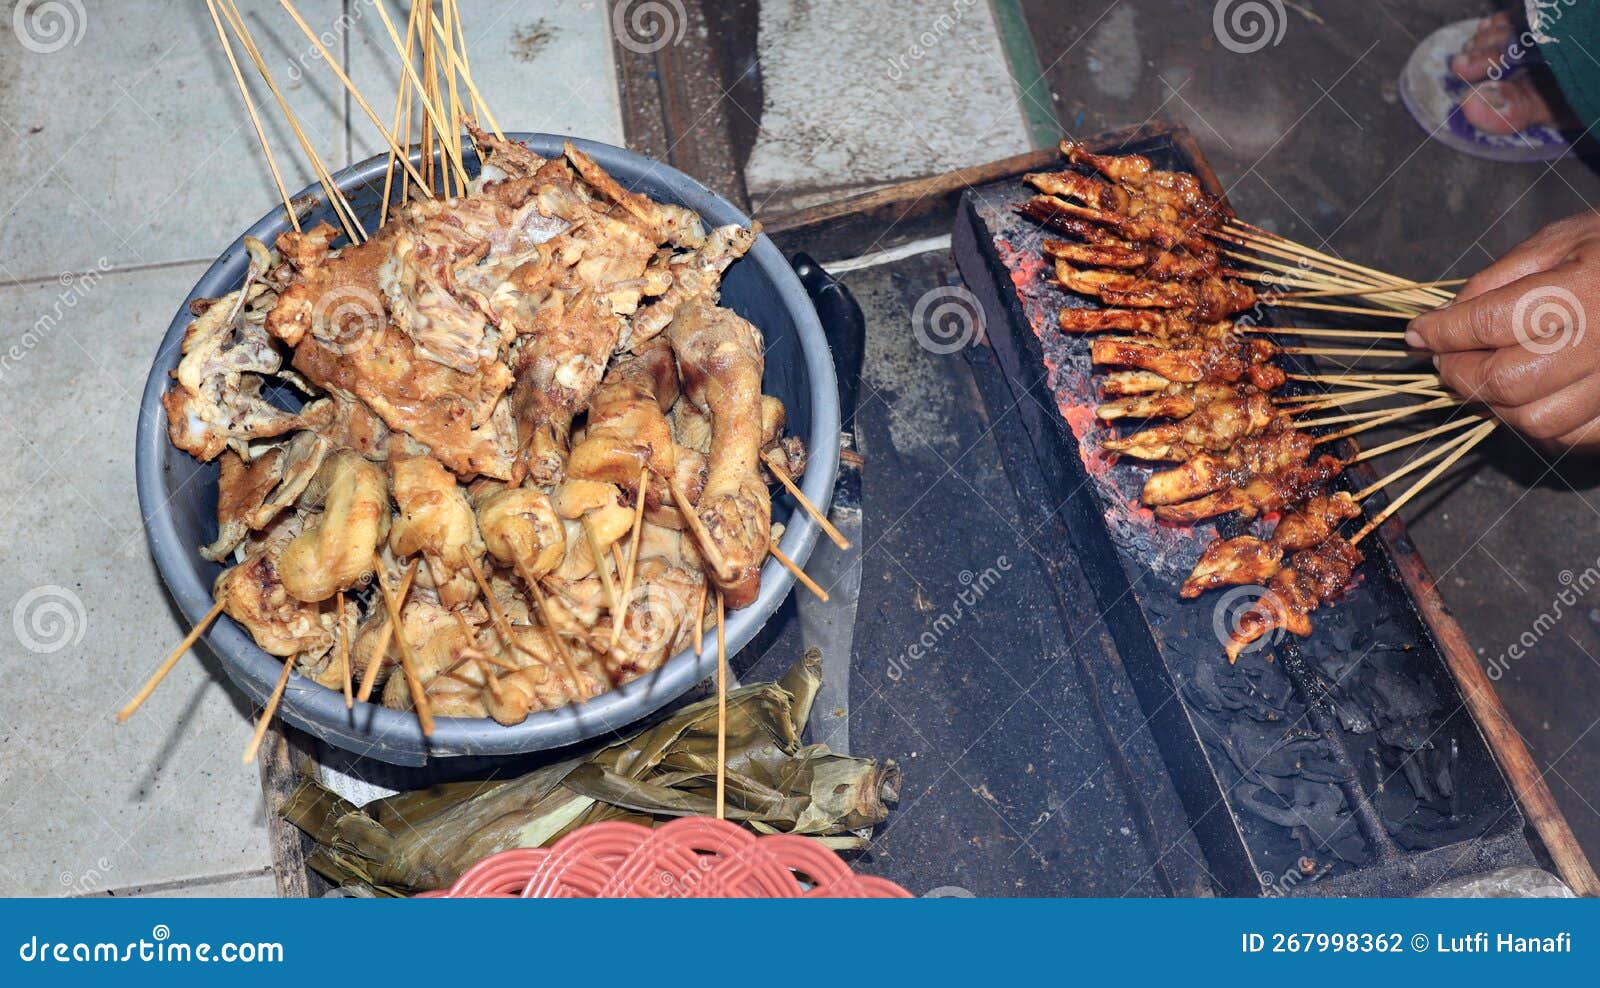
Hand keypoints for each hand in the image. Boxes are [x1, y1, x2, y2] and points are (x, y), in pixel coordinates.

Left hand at [1406, 213, 1599, 452]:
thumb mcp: (1557, 241)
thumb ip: (1497, 279)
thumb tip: (1445, 318)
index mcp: (1584, 290)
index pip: (1489, 323)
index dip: (1442, 333)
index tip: (1418, 334)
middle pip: (1507, 381)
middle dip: (1460, 374)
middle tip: (1445, 359)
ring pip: (1536, 420)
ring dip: (1495, 405)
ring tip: (1484, 378)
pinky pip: (1572, 438)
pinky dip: (1537, 425)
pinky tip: (1526, 398)